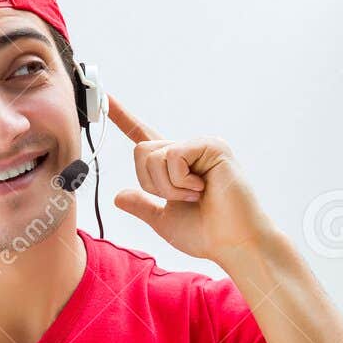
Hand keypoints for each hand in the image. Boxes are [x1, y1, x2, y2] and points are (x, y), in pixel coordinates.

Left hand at [107, 98, 277, 265]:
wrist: (235, 244)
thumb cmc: (208, 234)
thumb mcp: (164, 221)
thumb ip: (142, 206)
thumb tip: (117, 196)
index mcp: (176, 166)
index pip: (145, 137)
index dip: (124, 118)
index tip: (107, 97)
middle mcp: (188, 150)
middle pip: (141, 151)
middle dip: (152, 183)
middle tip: (183, 199)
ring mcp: (201, 146)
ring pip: (152, 155)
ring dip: (167, 186)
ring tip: (196, 196)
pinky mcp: (212, 146)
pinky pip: (173, 156)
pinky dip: (180, 181)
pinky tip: (203, 189)